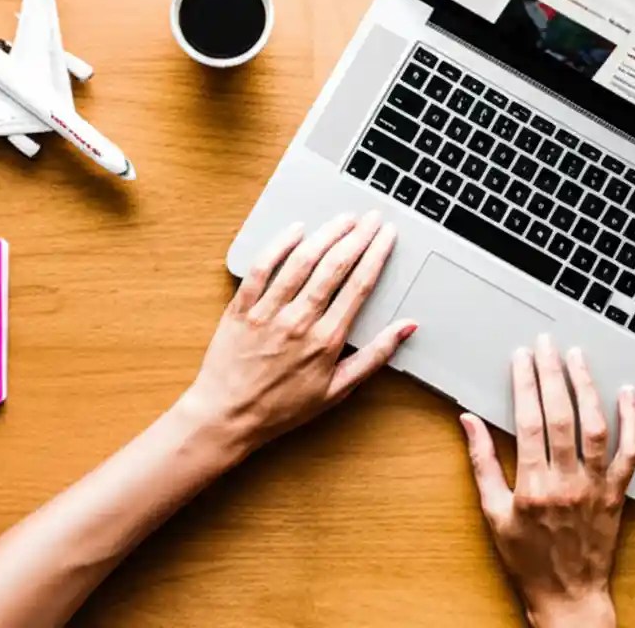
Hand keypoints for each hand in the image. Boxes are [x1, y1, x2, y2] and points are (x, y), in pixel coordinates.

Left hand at [179, 211, 416, 451]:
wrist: (228, 417)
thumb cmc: (282, 408)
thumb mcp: (337, 390)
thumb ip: (374, 356)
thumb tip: (406, 328)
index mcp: (326, 341)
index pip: (359, 285)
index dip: (377, 254)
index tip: (387, 235)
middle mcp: (299, 321)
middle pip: (335, 266)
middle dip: (358, 236)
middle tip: (372, 217)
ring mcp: (268, 312)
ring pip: (302, 261)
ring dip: (326, 233)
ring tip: (343, 218)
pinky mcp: (240, 308)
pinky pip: (261, 268)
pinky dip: (279, 245)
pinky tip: (295, 229)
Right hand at [459, 335, 634, 627]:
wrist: (568, 597)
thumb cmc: (526, 559)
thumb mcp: (492, 513)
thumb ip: (481, 463)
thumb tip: (468, 421)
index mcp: (532, 486)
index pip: (529, 421)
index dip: (525, 384)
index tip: (521, 356)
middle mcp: (566, 483)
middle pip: (561, 416)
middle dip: (553, 373)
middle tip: (547, 343)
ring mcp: (596, 487)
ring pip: (595, 427)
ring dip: (587, 387)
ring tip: (578, 356)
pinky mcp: (617, 495)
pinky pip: (630, 453)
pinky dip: (632, 421)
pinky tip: (627, 393)